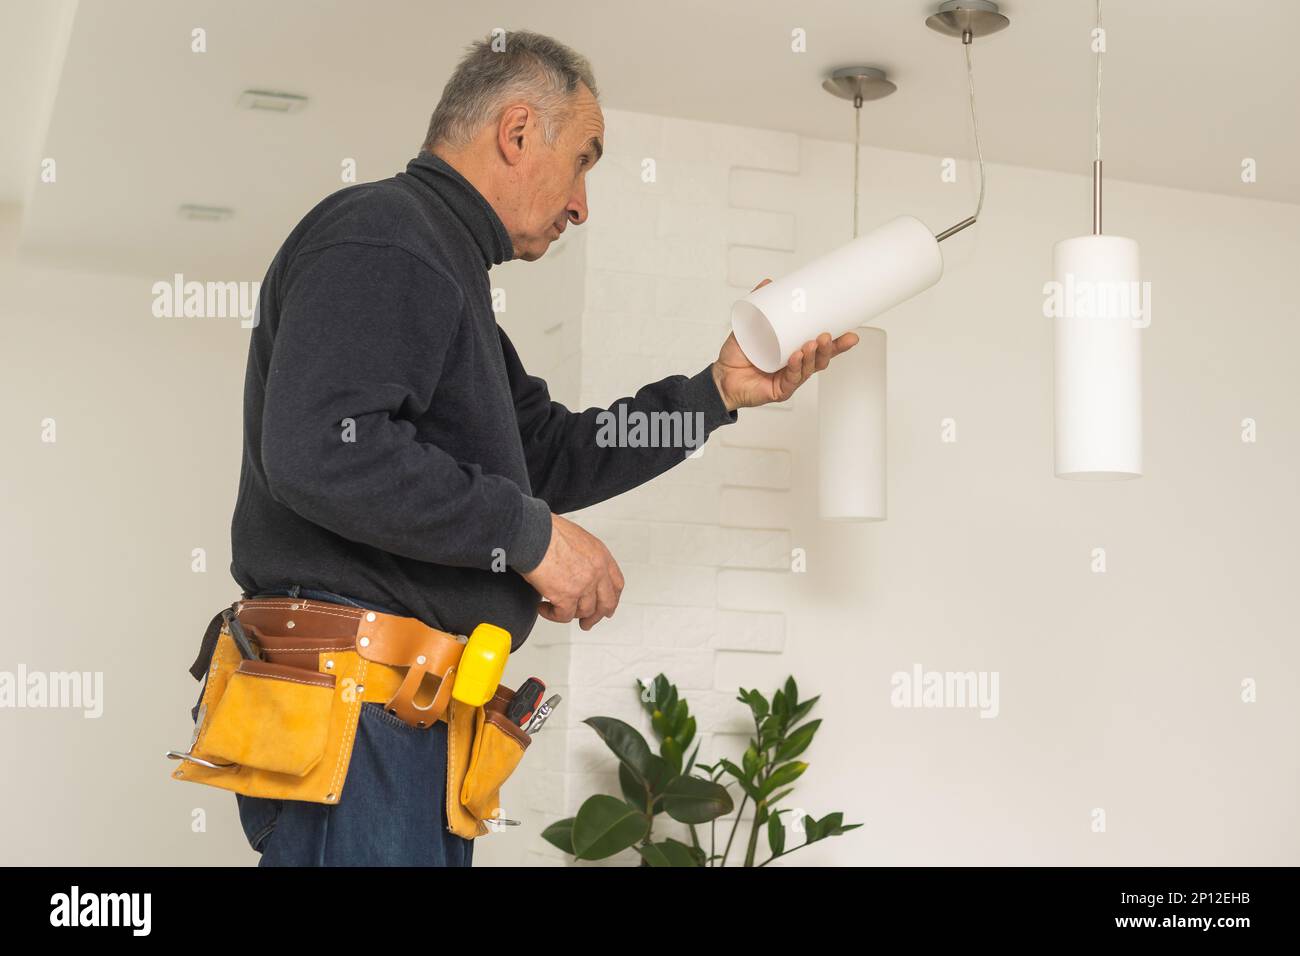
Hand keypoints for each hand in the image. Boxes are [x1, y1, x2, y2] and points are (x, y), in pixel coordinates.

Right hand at [520, 513, 624, 630]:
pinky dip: (552, 615)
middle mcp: (597, 571)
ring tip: (553, 609)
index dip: (612, 598)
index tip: (607, 608)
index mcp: (601, 556)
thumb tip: (577, 571)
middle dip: (596, 616)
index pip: (616, 584)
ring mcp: (583, 585)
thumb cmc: (547, 531)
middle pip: (606, 603)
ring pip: (584, 612)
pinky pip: (563, 616)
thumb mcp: (577, 539)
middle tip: (587, 624)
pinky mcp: (566, 596)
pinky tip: (543, 608)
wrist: (532, 533)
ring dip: (568, 614)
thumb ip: (584, 557)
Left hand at [711, 279, 859, 411]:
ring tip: (813, 342)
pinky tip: (797, 356)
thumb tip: (768, 282)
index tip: (851, 332)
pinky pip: (792, 379)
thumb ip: (758, 304)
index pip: (821, 347)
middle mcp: (795, 367)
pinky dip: (796, 366)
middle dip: (830, 348)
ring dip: (814, 355)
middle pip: (821, 359)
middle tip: (829, 335)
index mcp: (794, 352)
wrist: (720, 377)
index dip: (837, 342)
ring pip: (809, 369)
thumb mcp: (748, 325)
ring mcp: (789, 379)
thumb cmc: (737, 356)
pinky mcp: (780, 391)